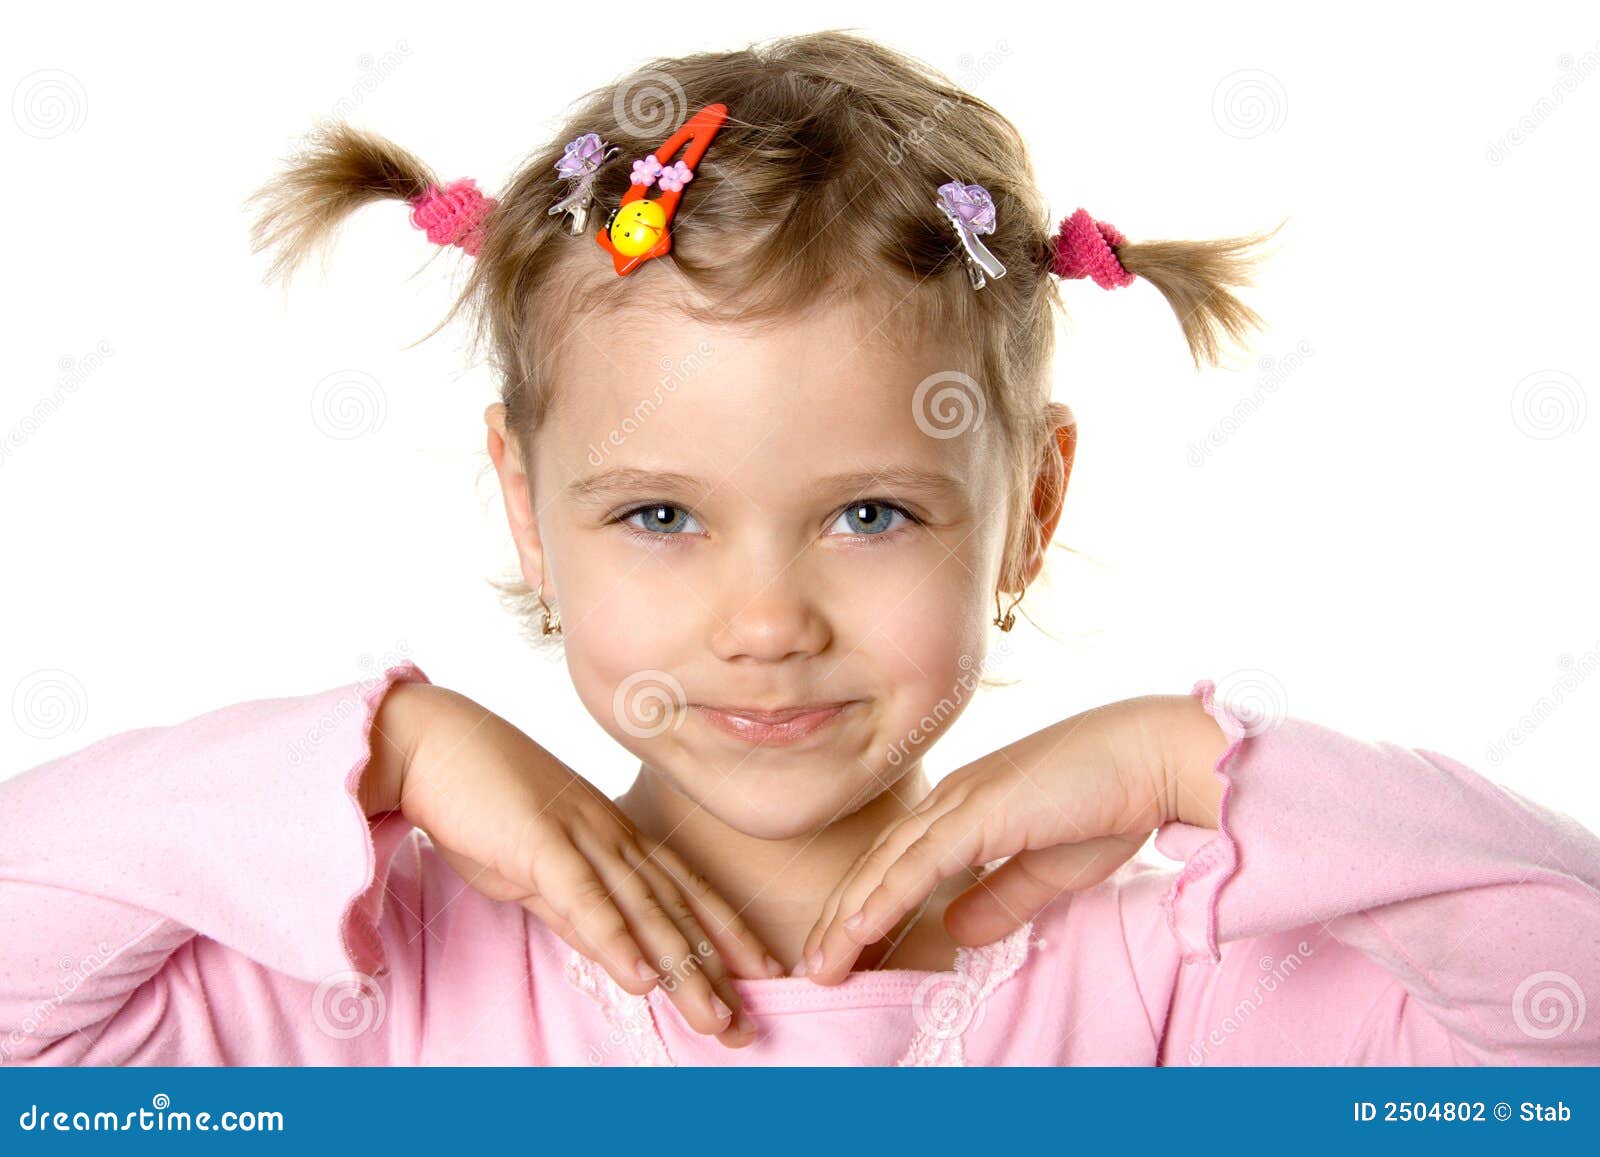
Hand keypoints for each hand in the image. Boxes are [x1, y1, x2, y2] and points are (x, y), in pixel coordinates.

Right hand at [364, 681, 782, 1047]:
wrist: (431, 744)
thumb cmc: (481, 804)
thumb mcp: (538, 871)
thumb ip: (578, 914)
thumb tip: (616, 957)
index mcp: (615, 836)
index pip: (684, 889)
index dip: (726, 931)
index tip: (764, 971)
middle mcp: (611, 836)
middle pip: (676, 909)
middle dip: (716, 971)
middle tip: (747, 1028)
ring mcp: (581, 836)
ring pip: (645, 909)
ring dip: (682, 968)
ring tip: (713, 1019)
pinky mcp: (540, 842)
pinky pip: (584, 897)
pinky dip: (616, 937)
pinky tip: (641, 978)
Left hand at [796, 693, 1226, 984]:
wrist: (1152, 754)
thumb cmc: (1111, 802)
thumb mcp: (1047, 868)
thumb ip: (1000, 898)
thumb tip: (956, 932)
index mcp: (965, 809)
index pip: (897, 862)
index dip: (863, 906)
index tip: (839, 951)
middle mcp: (953, 801)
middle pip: (878, 865)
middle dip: (840, 920)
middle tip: (813, 968)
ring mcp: (964, 802)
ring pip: (888, 865)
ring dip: (849, 917)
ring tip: (820, 964)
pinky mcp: (983, 811)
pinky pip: (922, 861)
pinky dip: (886, 895)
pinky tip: (858, 929)